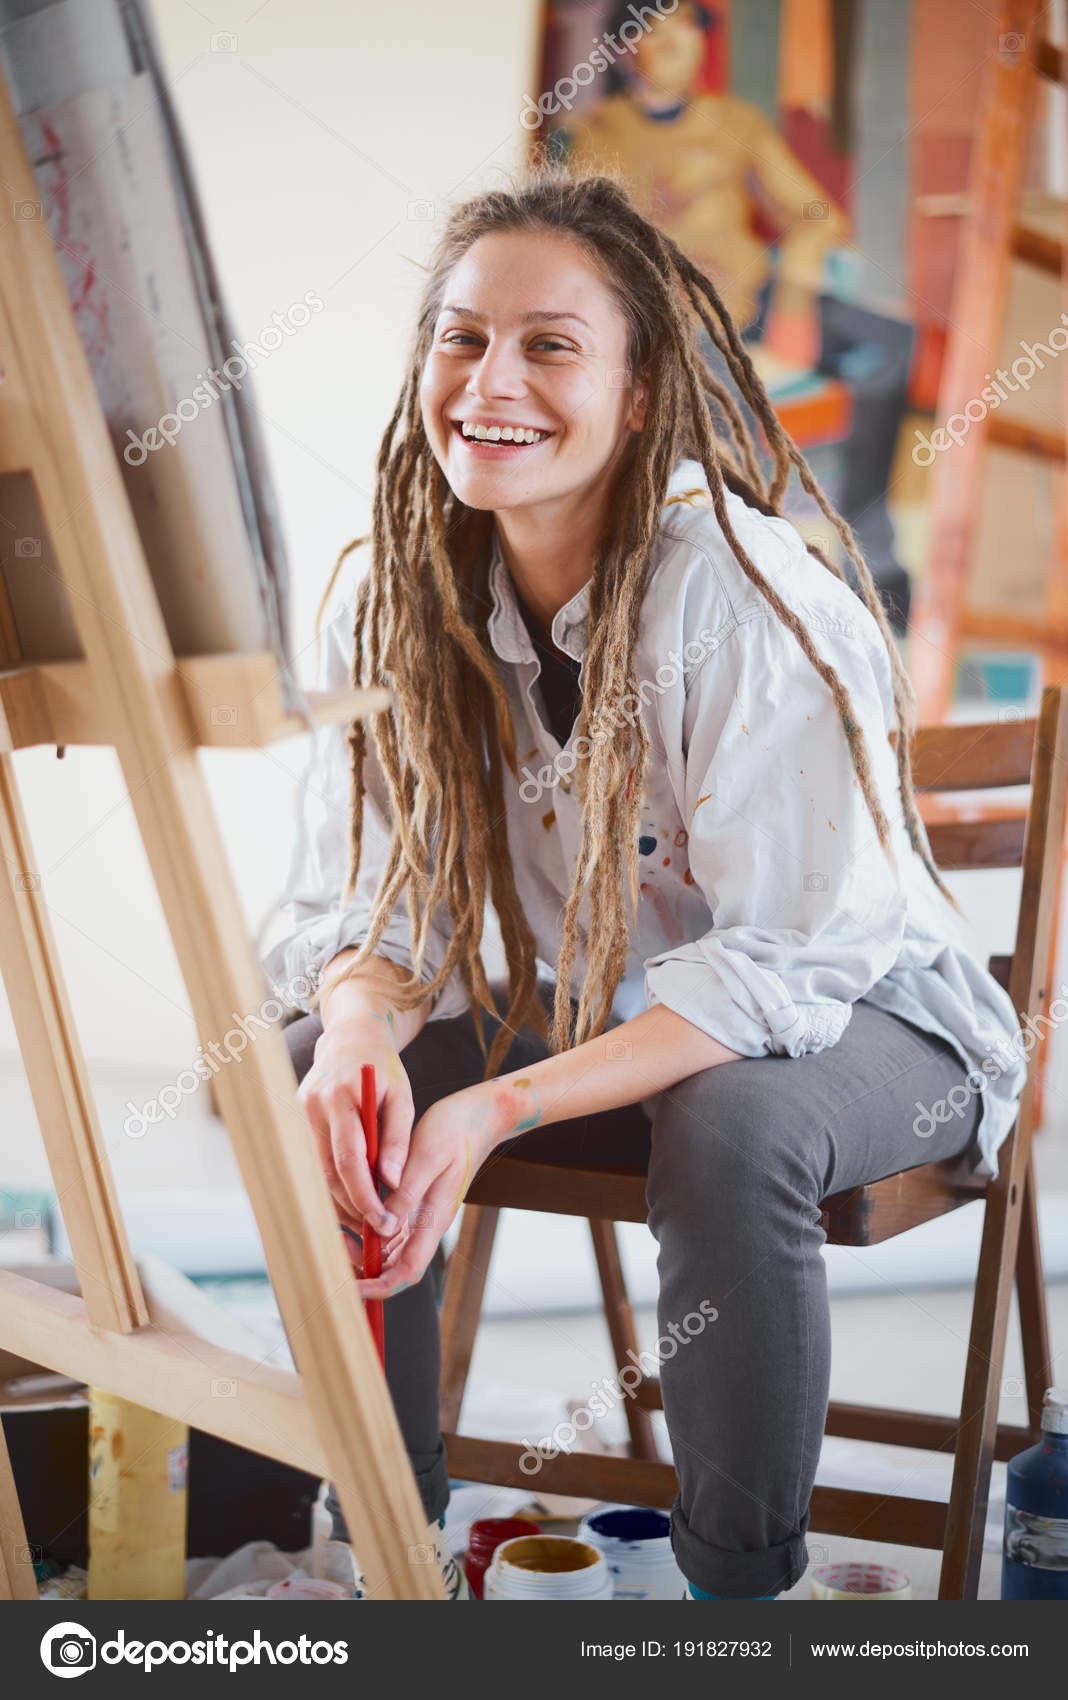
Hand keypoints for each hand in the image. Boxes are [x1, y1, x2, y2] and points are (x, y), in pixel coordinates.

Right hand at [296, 1013, 412, 1239]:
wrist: (351, 1037)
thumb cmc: (383, 1069)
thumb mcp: (402, 1096)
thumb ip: (397, 1138)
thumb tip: (390, 1182)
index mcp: (342, 1097)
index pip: (349, 1158)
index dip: (364, 1195)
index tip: (383, 1221)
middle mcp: (313, 1106)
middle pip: (328, 1171)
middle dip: (352, 1206)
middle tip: (377, 1230)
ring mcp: (299, 1113)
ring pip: (317, 1171)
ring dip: (340, 1201)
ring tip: (366, 1221)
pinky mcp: (296, 1119)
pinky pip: (314, 1161)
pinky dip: (332, 1184)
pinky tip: (350, 1200)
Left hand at [355, 1073, 541, 1299]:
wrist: (479, 1116)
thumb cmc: (454, 1131)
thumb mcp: (427, 1156)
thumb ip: (406, 1194)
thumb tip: (382, 1227)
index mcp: (434, 1219)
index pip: (407, 1272)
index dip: (378, 1287)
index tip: (350, 1289)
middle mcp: (429, 1225)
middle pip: (396, 1269)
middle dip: (364, 1273)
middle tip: (333, 1253)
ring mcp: (425, 1216)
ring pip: (392, 1253)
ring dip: (365, 1254)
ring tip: (337, 1236)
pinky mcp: (419, 1204)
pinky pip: (393, 1231)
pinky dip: (370, 1233)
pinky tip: (353, 1216)